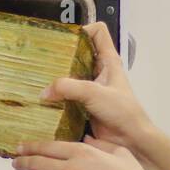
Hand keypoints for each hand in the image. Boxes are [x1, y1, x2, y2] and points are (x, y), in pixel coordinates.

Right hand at [39, 21, 152, 154]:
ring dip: (56, 77)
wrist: (130, 140)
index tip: (65, 38)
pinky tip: (44, 99)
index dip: (83, 30)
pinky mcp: (83, 104)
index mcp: (109, 61)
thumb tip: (44, 91)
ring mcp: (91, 88)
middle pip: (78, 53)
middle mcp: (99, 72)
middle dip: (62, 54)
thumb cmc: (123, 112)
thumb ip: (68, 88)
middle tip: (44, 58)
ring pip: (70, 75)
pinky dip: (56, 96)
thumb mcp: (95, 93)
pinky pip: (66, 95)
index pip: (98, 32)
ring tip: (38, 78)